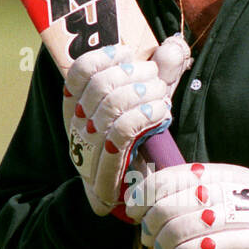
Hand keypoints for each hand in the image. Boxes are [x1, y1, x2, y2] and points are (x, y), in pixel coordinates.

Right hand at [62, 34, 190, 215]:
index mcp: (77, 108)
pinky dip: (144, 116)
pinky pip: (121, 133)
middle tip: (155, 79)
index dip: (103, 56)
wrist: (137, 201)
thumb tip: (173, 47)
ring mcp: (87, 153)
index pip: (78, 73)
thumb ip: (160, 75)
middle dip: (133, 74)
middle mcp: (76, 130)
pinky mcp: (103, 174)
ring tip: (161, 97)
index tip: (128, 53)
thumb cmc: (142, 149)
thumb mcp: (150, 104)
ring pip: (111, 107)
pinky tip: (160, 114)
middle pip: (98, 86)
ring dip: (144, 94)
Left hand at [124, 161, 248, 248]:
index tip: (134, 208)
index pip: (179, 174)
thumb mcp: (227, 204)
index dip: (148, 191)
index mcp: (230, 175)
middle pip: (177, 202)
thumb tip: (147, 204)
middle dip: (153, 223)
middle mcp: (241, 189)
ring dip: (164, 246)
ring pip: (185, 227)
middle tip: (149, 239)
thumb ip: (197, 200)